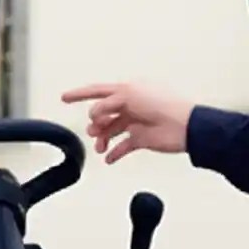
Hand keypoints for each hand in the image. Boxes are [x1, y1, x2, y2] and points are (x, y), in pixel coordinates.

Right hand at [61, 82, 194, 163]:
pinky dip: (114, 152)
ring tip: (100, 145)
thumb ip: (107, 104)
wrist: (184, 126)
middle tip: (94, 129)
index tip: (64, 98)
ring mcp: (134, 122)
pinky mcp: (140, 138)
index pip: (98, 91)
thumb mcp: (129, 96)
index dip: (79, 94)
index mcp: (127, 90)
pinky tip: (108, 158)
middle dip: (94, 122)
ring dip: (101, 138)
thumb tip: (93, 114)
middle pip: (102, 114)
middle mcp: (130, 105)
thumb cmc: (163, 104)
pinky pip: (122, 146)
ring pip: (110, 131)